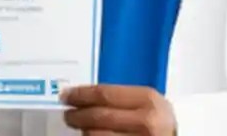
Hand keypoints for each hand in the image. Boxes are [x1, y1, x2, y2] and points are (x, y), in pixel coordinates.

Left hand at [60, 84, 175, 135]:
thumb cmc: (160, 120)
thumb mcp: (146, 102)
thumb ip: (120, 98)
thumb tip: (82, 97)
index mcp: (148, 100)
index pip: (104, 94)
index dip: (80, 95)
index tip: (66, 95)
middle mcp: (146, 122)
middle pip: (98, 117)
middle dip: (77, 115)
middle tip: (68, 114)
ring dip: (85, 131)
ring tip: (81, 128)